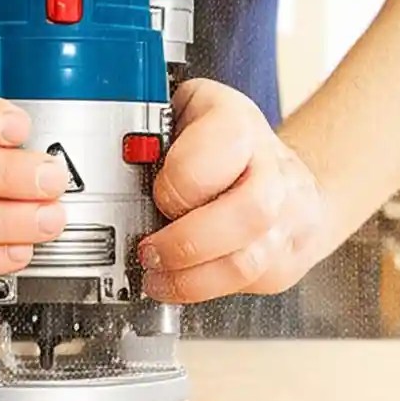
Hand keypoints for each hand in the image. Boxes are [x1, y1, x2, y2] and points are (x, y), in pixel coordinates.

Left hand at [138, 79, 329, 303]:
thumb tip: (105, 160)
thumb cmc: (217, 139)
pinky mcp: (294, 253)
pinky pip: (254, 283)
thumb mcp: (175, 111)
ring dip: (191, 279)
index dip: (178, 184)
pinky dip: (210, 288)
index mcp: (237, 124)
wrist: (273, 160)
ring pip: (248, 262)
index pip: (218, 153)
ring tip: (159, 276)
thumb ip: (142, 132)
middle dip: (185, 245)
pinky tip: (189, 278)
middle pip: (248, 214)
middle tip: (149, 252)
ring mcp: (292, 213)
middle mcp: (274, 168)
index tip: (153, 197)